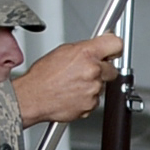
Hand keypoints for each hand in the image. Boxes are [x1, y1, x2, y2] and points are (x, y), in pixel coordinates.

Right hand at [8, 32, 122, 125]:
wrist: (33, 97)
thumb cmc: (43, 76)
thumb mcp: (63, 51)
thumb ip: (85, 48)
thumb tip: (97, 46)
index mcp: (86, 54)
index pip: (116, 44)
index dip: (114, 47)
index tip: (113, 49)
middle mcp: (93, 71)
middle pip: (112, 68)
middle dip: (102, 69)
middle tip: (86, 70)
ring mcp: (93, 89)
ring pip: (102, 85)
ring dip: (92, 84)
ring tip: (73, 83)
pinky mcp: (91, 104)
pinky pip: (95, 99)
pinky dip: (87, 97)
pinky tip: (73, 93)